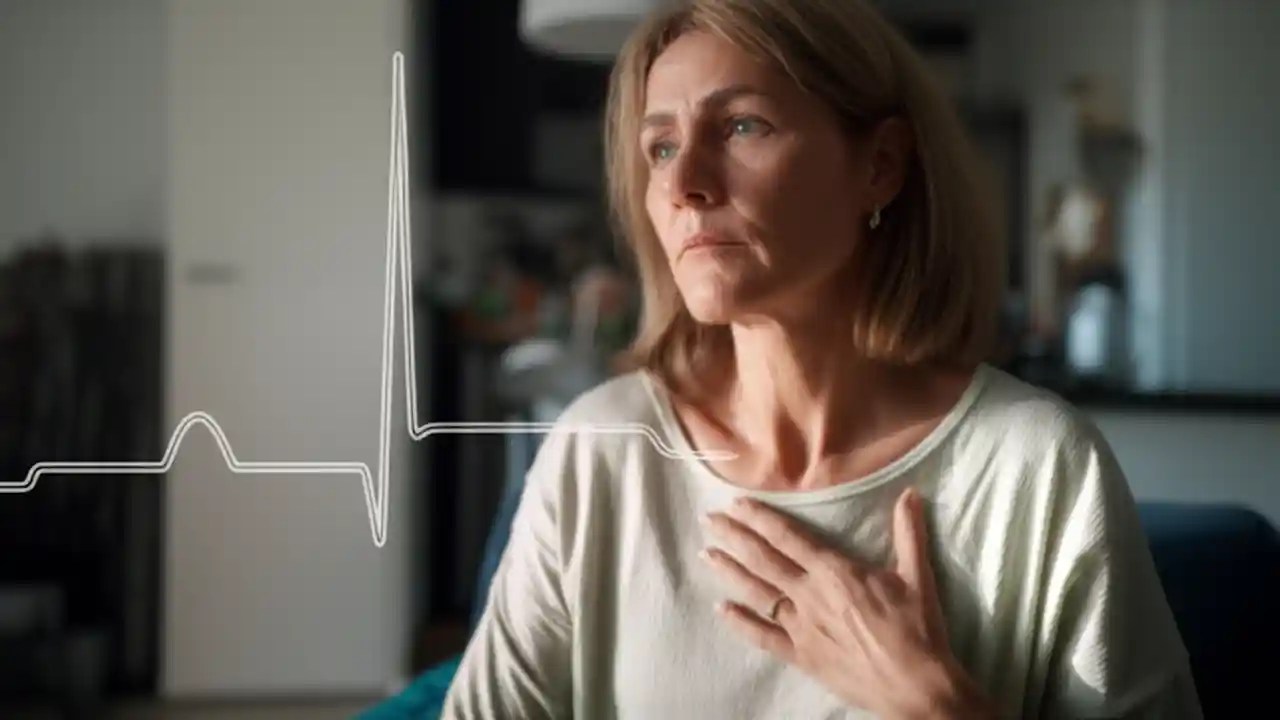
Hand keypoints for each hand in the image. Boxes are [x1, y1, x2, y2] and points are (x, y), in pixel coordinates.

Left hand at [700, 488, 995, 719]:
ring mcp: (801, 627)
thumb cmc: (918, 630)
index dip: (760, 518)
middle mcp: (810, 595)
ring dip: (730, 571)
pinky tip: (721, 609)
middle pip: (763, 559)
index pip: (788, 537)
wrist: (915, 687)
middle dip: (734, 537)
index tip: (737, 503)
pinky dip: (740, 622)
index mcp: (834, 571)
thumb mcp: (916, 575)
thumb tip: (910, 493)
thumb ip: (908, 532)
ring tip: (706, 554)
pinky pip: (763, 636)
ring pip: (757, 592)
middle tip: (709, 520)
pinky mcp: (801, 656)